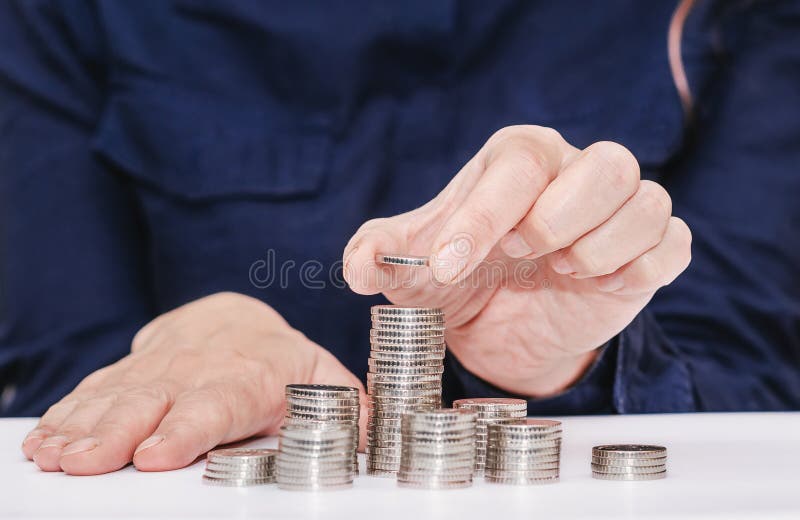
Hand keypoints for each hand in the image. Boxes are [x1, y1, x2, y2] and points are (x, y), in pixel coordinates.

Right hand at [20, 292, 364, 474]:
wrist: (237, 315)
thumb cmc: (281, 357)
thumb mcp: (321, 374)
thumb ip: (347, 403)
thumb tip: (377, 433)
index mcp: (247, 376)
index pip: (214, 404)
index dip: (186, 428)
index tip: (157, 452)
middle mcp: (198, 370)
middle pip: (154, 401)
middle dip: (116, 432)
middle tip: (87, 462)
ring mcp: (160, 367)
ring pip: (117, 395)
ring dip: (82, 426)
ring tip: (54, 456)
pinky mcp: (134, 367)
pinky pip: (97, 388)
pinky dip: (67, 413)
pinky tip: (44, 439)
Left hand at [344, 125, 690, 396]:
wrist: (503, 323)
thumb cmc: (461, 278)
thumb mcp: (410, 270)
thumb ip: (377, 255)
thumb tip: (357, 267)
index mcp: (520, 159)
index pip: (518, 164)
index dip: (482, 216)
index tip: (446, 264)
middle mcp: (576, 172)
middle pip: (604, 164)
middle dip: (555, 221)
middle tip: (518, 254)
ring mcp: (622, 210)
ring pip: (647, 201)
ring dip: (597, 249)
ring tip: (558, 272)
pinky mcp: (651, 250)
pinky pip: (670, 245)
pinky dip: (634, 270)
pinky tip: (593, 287)